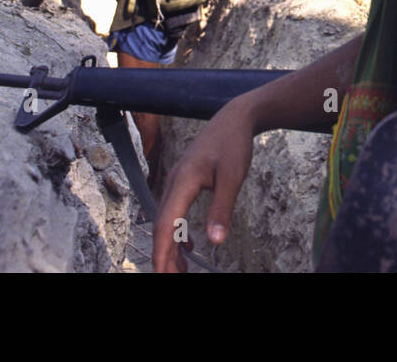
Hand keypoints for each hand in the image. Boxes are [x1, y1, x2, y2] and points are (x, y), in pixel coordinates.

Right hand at [152, 98, 254, 271]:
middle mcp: (173, 182)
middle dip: (164, 255)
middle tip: (172, 279)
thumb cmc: (233, 144)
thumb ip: (222, 208)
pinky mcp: (184, 181)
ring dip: (171, 246)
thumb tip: (215, 242)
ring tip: (181, 271)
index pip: (165, 224)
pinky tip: (190, 247)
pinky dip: (179, 232)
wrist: (234, 118)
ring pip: (167, 220)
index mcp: (182, 182)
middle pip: (162, 226)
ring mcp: (177, 181)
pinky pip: (175, 211)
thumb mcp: (233, 177)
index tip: (163, 275)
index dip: (162, 252)